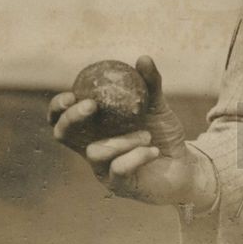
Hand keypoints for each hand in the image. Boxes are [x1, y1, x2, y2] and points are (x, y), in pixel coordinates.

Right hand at [48, 56, 215, 206]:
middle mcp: (92, 147)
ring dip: (123, 140)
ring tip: (146, 135)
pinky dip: (137, 155)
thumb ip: (150, 84)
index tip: (71, 94)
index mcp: (94, 127)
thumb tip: (143, 58)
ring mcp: (102, 169)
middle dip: (71, 118)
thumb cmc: (163, 134)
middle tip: (92, 105)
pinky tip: (153, 150)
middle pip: (62, 134)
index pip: (62, 118)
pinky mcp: (118, 186)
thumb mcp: (157, 106)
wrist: (184, 164)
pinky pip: (118, 168)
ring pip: (96, 151)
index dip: (57, 107)